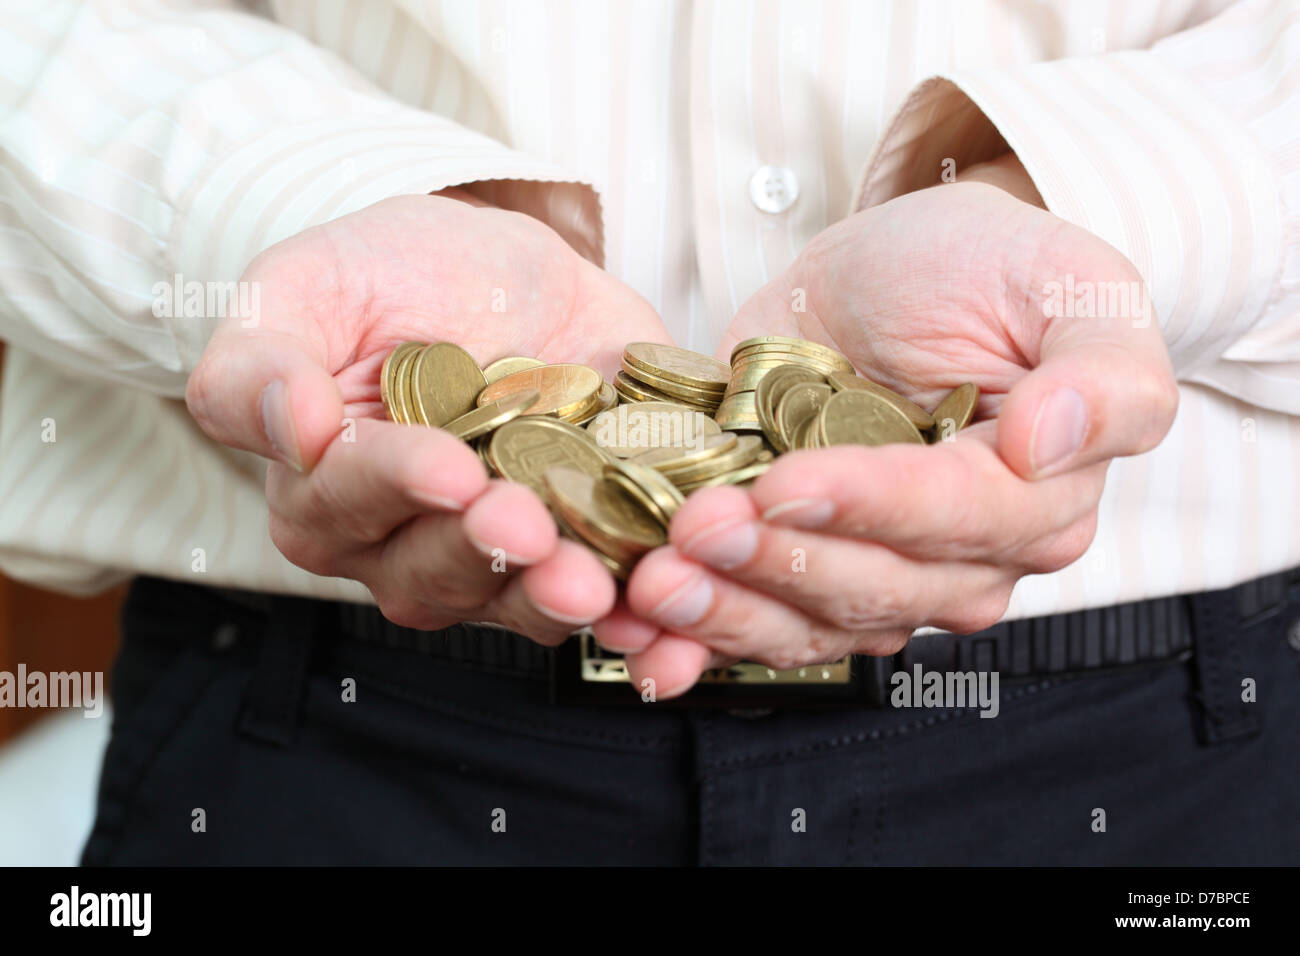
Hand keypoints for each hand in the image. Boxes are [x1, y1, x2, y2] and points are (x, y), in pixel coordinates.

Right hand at [187, 192, 671, 642]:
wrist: (504, 273)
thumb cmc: (389, 276)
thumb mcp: (306, 285)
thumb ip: (261, 357)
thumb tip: (284, 429)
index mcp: (326, 488)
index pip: (347, 501)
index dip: (398, 487)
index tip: (448, 468)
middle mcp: (406, 541)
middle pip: (431, 572)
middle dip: (481, 552)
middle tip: (525, 525)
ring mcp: (499, 555)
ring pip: (514, 602)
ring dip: (552, 598)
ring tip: (590, 580)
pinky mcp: (581, 545)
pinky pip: (604, 597)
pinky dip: (634, 613)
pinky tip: (658, 616)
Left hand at [596, 163, 1178, 695]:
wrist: (893, 274)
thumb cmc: (986, 270)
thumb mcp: (1069, 282)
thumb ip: (1103, 368)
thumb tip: (1053, 442)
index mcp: (1035, 498)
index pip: (957, 521)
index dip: (872, 508)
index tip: (787, 483)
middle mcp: (960, 559)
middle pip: (873, 587)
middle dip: (778, 563)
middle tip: (695, 530)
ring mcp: (875, 573)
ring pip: (808, 622)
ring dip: (726, 613)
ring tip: (654, 585)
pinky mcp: (798, 567)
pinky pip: (756, 624)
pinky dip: (696, 641)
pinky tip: (646, 646)